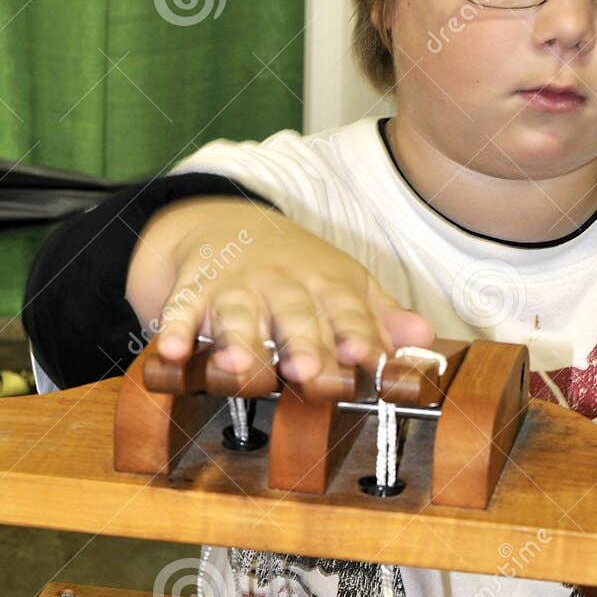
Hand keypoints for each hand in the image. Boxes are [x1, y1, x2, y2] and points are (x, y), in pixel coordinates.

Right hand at [126, 197, 434, 391]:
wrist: (228, 225)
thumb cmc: (298, 271)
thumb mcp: (344, 285)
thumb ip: (378, 317)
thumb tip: (424, 338)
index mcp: (327, 283)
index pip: (347, 309)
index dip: (358, 331)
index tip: (366, 355)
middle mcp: (283, 284)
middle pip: (295, 315)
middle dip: (302, 342)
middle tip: (307, 372)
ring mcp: (237, 287)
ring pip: (239, 315)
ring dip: (238, 340)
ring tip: (239, 367)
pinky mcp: (195, 291)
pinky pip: (182, 311)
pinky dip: (173, 330)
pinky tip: (172, 352)